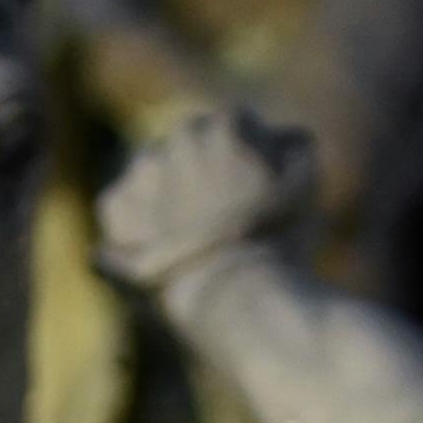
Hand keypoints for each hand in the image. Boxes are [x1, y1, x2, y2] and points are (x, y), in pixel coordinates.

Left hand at [97, 103, 316, 298]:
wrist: (237, 297)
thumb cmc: (283, 246)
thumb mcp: (306, 186)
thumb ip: (292, 148)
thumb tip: (280, 135)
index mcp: (228, 124)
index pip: (236, 131)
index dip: (246, 164)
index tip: (253, 196)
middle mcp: (181, 136)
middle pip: (190, 150)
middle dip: (200, 176)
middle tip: (217, 223)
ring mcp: (145, 168)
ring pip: (154, 175)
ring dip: (165, 197)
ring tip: (185, 242)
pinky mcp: (116, 206)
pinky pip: (119, 207)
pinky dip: (131, 226)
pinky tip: (156, 254)